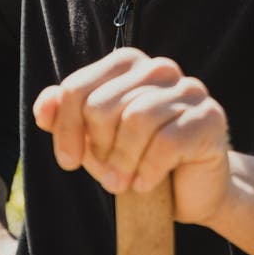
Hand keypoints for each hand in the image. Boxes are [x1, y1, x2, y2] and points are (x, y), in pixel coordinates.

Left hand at [33, 47, 230, 224]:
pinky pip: (166, 143)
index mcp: (128, 63)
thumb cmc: (137, 159)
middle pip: (102, 105)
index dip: (65, 129)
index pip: (76, 88)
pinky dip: (147, 172)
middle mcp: (160, 68)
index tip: (68, 161)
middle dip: (98, 149)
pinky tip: (146, 183)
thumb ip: (66, 118)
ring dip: (122, 163)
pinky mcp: (209, 117)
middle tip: (106, 175)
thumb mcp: (94, 140)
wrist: (191, 190)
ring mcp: (189, 89)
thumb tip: (44, 106)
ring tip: (124, 183)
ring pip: (136, 120)